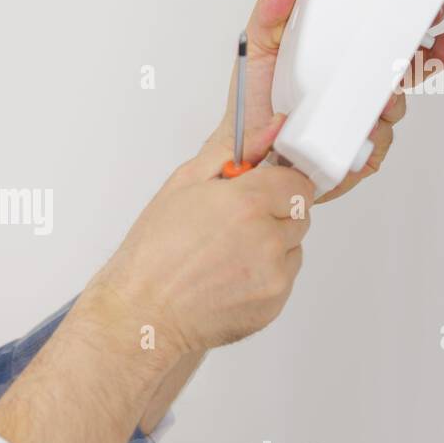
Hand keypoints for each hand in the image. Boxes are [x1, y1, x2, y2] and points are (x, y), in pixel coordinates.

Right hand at [89, 115, 314, 354]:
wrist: (143, 312)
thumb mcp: (183, 185)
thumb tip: (270, 130)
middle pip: (300, 213)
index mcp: (246, 202)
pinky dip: (266, 274)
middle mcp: (266, 238)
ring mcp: (274, 273)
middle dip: (274, 213)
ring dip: (272, 244)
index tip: (259, 193)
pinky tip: (230, 276)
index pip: (298, 182)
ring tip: (228, 254)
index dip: (276, 186)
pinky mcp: (274, 302)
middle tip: (234, 225)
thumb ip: (232, 153)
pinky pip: (285, 276)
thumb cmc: (153, 255)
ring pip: (294, 245)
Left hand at [210, 0, 443, 203]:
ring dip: (395, 97)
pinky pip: (379, 141)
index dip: (412, 21)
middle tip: (435, 46)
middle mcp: (359, 88)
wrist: (244, 153)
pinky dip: (375, 132)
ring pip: (396, 105)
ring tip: (385, 95)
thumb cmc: (253, 104)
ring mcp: (363, 120)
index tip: (430, 11)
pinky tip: (365, 126)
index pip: (388, 34)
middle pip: (409, 67)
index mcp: (343, 58)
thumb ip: (270, 15)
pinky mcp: (361, 153)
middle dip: (430, 54)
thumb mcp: (259, 49)